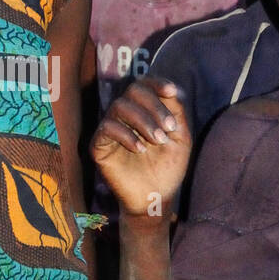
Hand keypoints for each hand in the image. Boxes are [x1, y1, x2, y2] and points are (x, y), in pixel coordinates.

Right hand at [90, 79, 190, 216]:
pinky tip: (141, 149)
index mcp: (144, 109)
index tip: (172, 91)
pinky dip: (126, 135)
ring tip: (158, 141)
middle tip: (168, 128)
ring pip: (119, 106)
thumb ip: (176, 112)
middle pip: (132, 90)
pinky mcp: (98, 145)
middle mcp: (125, 114)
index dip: (156, 83)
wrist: (155, 197)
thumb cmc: (168, 167)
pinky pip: (106, 128)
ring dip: (143, 121)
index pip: (144, 85)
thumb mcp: (180, 137)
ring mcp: (110, 128)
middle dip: (154, 105)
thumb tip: (172, 89)